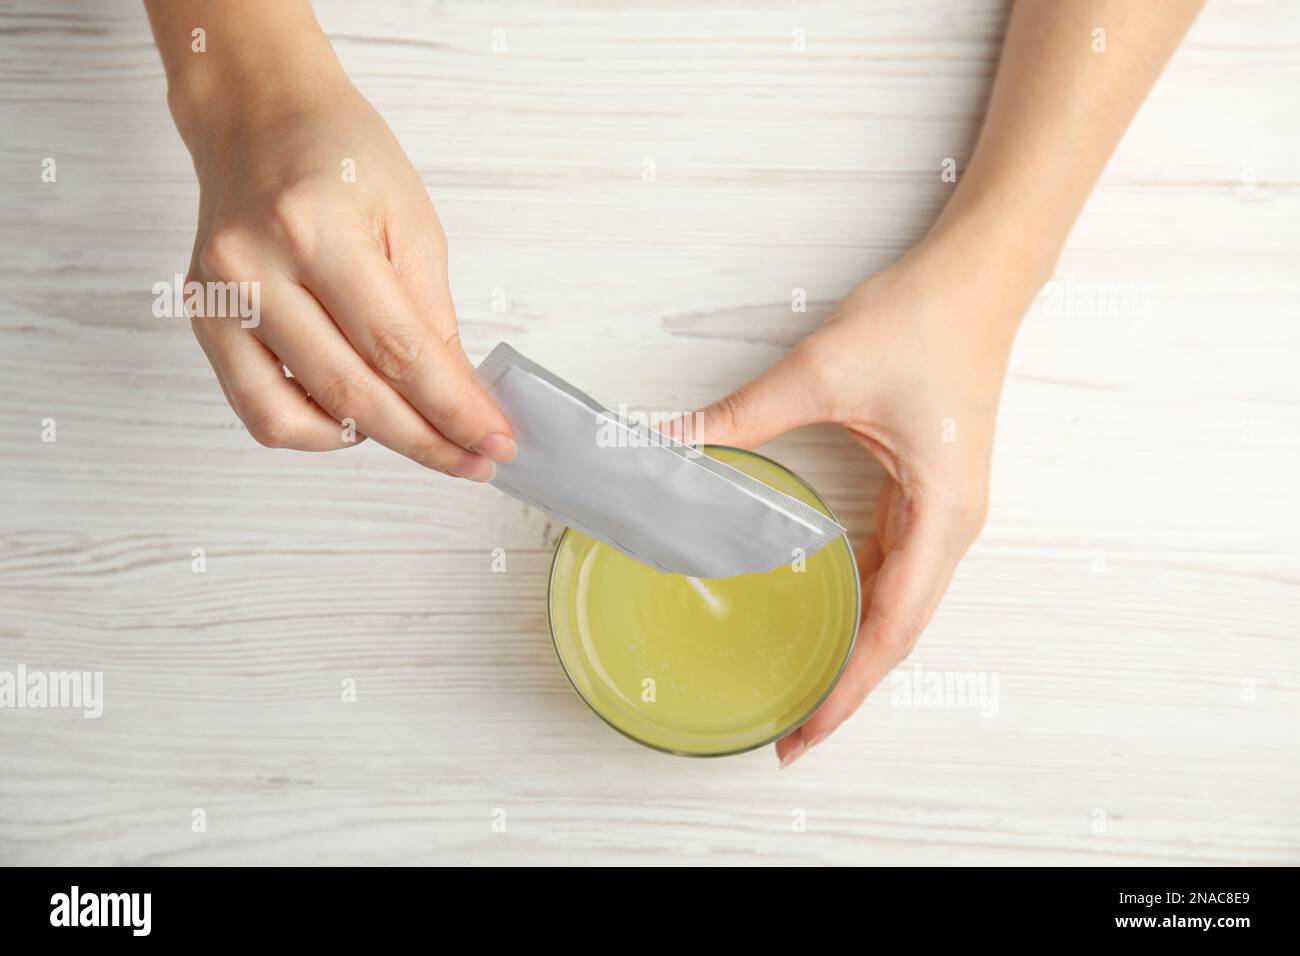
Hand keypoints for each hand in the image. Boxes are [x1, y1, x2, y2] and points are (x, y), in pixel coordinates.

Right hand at [176, 69, 513, 478]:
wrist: (258, 117)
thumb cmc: (341, 156)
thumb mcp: (411, 222)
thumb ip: (432, 317)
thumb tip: (460, 400)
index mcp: (314, 229)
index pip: (398, 349)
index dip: (453, 409)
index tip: (495, 442)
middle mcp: (252, 269)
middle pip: (351, 394)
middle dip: (426, 440)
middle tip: (475, 460)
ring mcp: (218, 301)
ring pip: (297, 419)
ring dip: (372, 440)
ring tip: (417, 427)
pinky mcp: (203, 323)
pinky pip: (259, 411)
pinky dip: (314, 429)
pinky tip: (355, 413)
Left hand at [689, 241, 1036, 765]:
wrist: (976, 276)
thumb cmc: (921, 320)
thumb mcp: (822, 374)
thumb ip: (741, 418)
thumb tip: (668, 447)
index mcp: (943, 515)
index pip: (893, 629)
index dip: (847, 689)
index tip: (803, 732)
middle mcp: (952, 527)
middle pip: (900, 633)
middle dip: (847, 687)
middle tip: (790, 731)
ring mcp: (944, 512)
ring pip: (899, 606)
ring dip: (856, 650)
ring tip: (805, 690)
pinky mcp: (928, 494)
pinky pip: (895, 568)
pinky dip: (862, 603)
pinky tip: (825, 617)